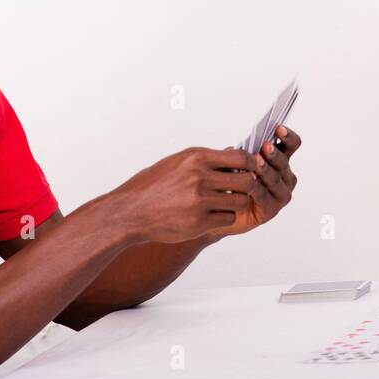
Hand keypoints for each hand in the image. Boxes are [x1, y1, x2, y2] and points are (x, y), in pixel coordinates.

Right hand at [108, 147, 260, 244]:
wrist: (129, 212)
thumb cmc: (152, 186)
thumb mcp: (177, 162)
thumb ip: (206, 160)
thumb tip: (234, 155)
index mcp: (196, 158)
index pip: (241, 157)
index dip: (250, 164)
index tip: (247, 170)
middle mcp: (200, 177)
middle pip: (247, 180)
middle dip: (247, 185)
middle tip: (239, 189)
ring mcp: (200, 201)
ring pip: (240, 201)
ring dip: (236, 203)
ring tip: (224, 202)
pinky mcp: (198, 223)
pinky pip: (227, 219)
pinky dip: (224, 217)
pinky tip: (212, 214)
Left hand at [207, 126, 301, 238]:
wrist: (225, 208)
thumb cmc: (234, 180)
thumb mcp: (236, 161)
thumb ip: (242, 152)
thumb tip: (240, 147)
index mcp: (280, 160)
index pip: (292, 144)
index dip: (288, 136)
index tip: (279, 128)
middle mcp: (285, 175)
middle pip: (284, 161)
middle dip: (274, 153)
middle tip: (265, 146)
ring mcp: (281, 193)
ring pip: (275, 179)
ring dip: (265, 170)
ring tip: (256, 162)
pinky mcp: (272, 209)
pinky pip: (265, 196)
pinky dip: (256, 188)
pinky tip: (249, 183)